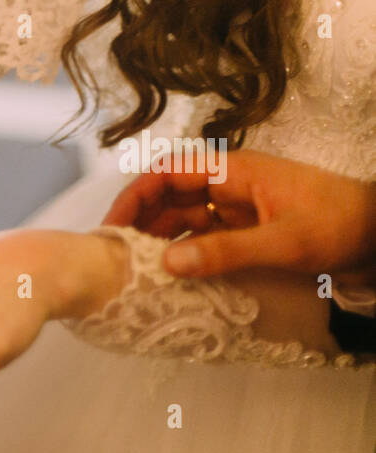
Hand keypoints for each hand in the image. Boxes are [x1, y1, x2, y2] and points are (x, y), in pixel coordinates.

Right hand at [102, 150, 375, 278]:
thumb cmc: (338, 226)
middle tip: (116, 258)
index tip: (113, 227)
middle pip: (170, 199)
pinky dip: (184, 258)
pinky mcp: (245, 233)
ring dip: (160, 244)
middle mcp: (229, 186)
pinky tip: (169, 281)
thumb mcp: (283, 242)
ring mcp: (237, 211)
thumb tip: (167, 263)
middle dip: (141, 224)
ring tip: (135, 274)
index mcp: (235, 171)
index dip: (136, 196)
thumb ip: (225, 252)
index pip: (169, 173)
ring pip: (183, 222)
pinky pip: (203, 242)